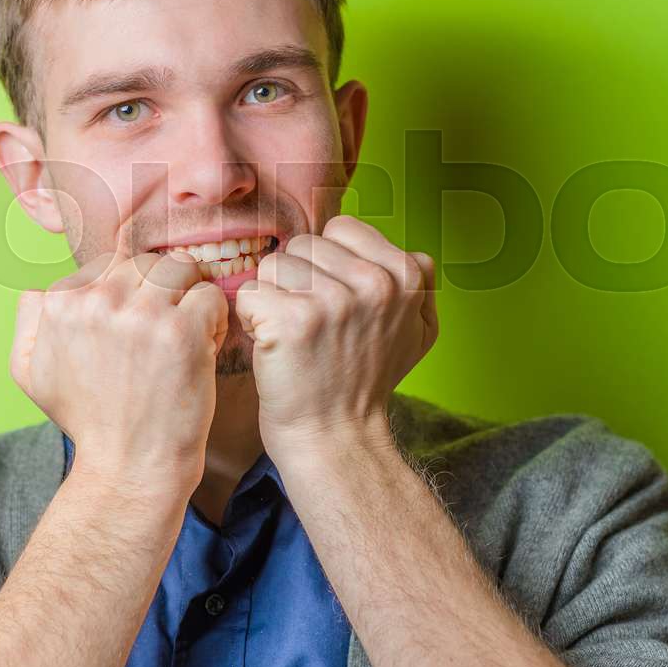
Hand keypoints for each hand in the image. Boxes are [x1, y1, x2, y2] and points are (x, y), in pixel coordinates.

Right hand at [9, 219, 229, 490]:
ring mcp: (142, 314)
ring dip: (188, 296)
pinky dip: (213, 317)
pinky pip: (209, 294)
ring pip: (181, 268)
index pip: (109, 263)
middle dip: (161, 291)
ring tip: (184, 334)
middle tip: (164, 332)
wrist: (128, 466)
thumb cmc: (86, 420)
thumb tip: (39, 286)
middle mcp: (98, 301)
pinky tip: (203, 346)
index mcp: (61, 303)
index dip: (129, 293)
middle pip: (146, 262)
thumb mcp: (29, 372)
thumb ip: (29, 318)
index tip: (134, 328)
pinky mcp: (182, 331)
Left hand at [234, 215, 438, 454]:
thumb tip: (403, 247)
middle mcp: (374, 283)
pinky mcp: (291, 320)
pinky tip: (274, 346)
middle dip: (298, 280)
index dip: (328, 263)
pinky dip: (251, 319)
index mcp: (407, 274)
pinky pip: (250, 291)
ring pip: (273, 264)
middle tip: (313, 326)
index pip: (341, 228)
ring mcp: (333, 301)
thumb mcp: (417, 327)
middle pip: (304, 243)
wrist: (337, 438)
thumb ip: (414, 279)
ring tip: (294, 335)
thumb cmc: (366, 380)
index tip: (335, 303)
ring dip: (273, 298)